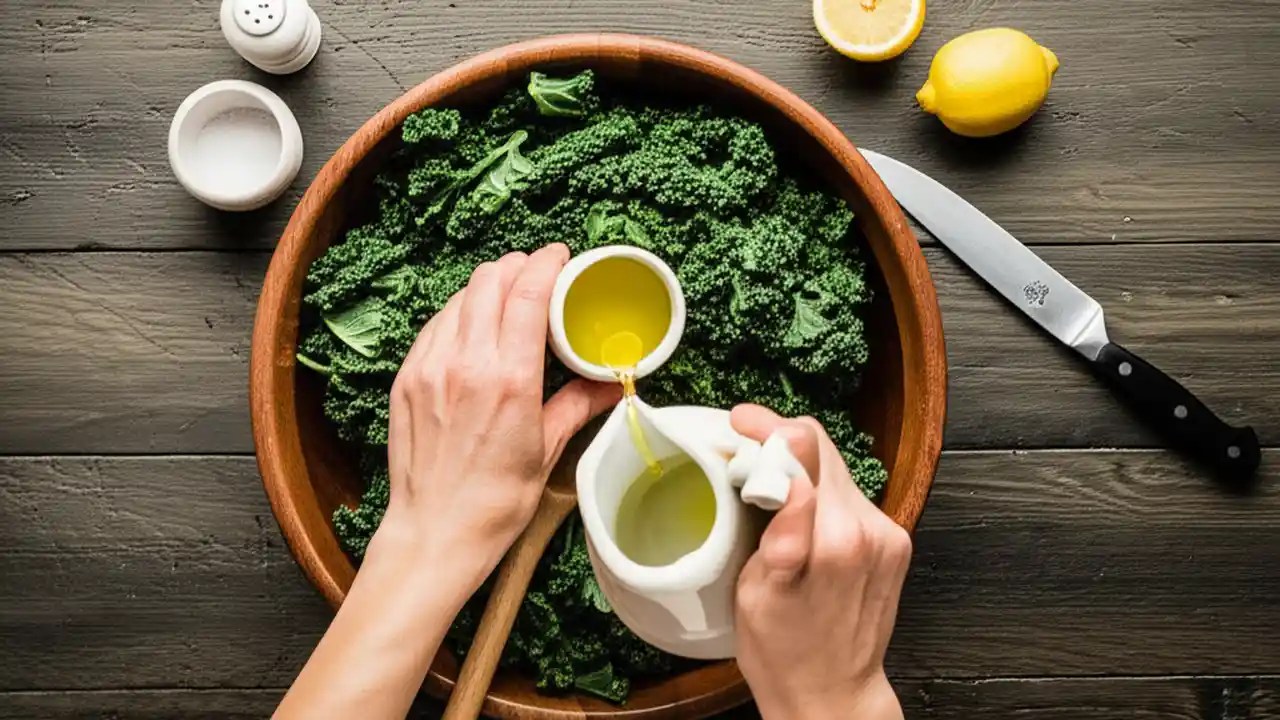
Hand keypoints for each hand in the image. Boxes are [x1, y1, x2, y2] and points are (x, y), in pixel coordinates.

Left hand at [371, 243, 619, 586]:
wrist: (434, 533)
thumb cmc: (494, 501)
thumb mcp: (547, 450)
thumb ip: (578, 404)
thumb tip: (614, 384)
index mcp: (509, 379)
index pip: (527, 293)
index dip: (545, 263)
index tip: (560, 256)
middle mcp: (465, 364)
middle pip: (489, 281)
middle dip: (517, 267)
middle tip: (538, 274)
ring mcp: (429, 368)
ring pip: (459, 298)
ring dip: (487, 287)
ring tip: (509, 298)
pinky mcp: (407, 379)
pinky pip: (435, 326)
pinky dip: (458, 314)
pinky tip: (474, 328)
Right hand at [731, 405, 910, 719]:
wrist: (833, 696)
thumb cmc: (785, 654)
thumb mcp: (758, 597)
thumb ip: (779, 534)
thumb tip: (785, 480)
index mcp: (838, 540)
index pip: (809, 448)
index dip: (769, 428)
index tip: (738, 422)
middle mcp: (874, 530)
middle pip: (826, 452)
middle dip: (780, 442)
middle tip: (740, 446)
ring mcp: (888, 535)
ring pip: (837, 471)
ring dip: (799, 466)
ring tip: (761, 480)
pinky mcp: (892, 542)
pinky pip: (848, 496)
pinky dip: (818, 491)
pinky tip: (792, 508)